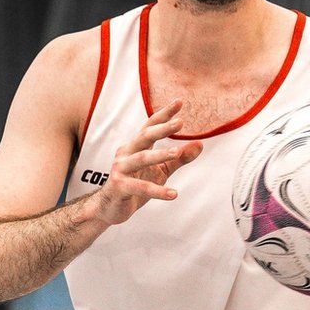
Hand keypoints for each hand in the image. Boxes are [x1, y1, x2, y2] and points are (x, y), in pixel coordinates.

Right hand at [90, 99, 202, 225]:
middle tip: (180, 122)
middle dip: (162, 128)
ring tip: (177, 153)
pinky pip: (140, 187)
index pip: (150, 125)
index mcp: (136, 146)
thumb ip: (179, 158)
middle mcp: (126, 153)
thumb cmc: (135, 183)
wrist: (109, 207)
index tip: (179, 102)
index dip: (164, 114)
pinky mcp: (120, 187)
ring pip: (142, 159)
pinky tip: (173, 194)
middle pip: (145, 136)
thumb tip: (201, 144)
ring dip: (159, 155)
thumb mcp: (160, 170)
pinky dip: (157, 191)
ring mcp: (121, 169)